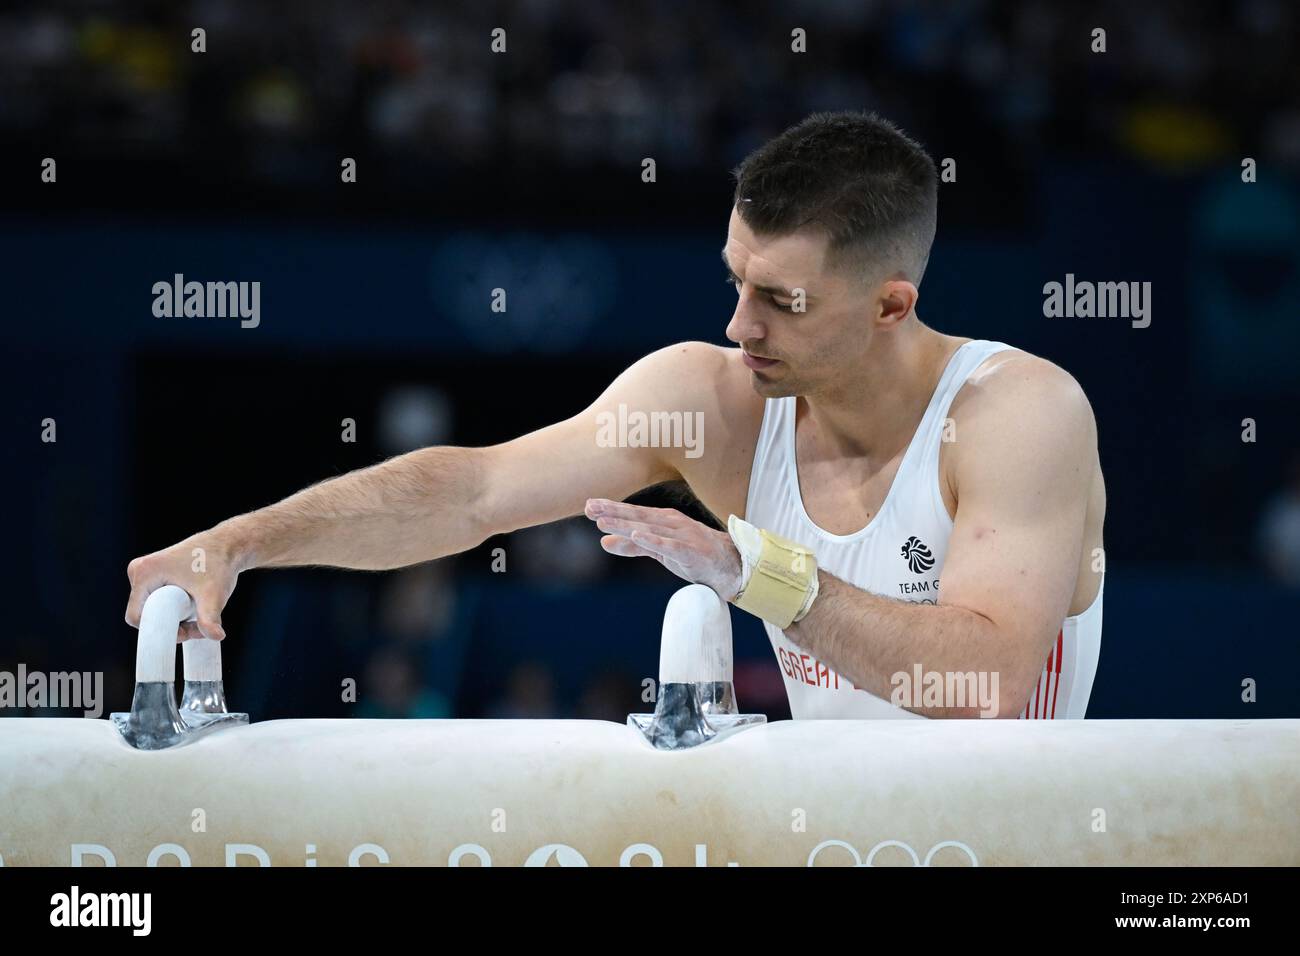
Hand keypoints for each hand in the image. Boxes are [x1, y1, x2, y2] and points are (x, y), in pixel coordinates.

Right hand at [125, 532, 242, 641]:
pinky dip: (172, 611)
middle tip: (196, 628)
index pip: (137, 616)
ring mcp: (144, 573)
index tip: (185, 633)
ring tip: (198, 617)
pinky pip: (154, 602)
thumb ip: (210, 618)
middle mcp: (139, 571)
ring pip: (151, 610)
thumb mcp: (213, 594)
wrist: (226, 545)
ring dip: (173, 620)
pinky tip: (192, 609)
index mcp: (145, 572)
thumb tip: (216, 636)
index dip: (158, 631)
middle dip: (169, 626)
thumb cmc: (218, 564)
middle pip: (144, 614)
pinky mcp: (152, 576)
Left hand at [584, 498, 743, 600]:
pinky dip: (652, 539)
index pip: (633, 513)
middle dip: (613, 511)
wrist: (731, 566)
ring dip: (625, 524)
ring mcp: (682, 536)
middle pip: (638, 517)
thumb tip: (604, 541)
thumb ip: (632, 546)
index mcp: (663, 520)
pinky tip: (636, 535)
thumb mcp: (659, 551)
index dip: (611, 509)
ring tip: (603, 521)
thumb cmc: (694, 555)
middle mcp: (672, 523)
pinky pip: (668, 545)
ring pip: (648, 529)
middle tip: (590, 507)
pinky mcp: (690, 551)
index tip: (589, 505)